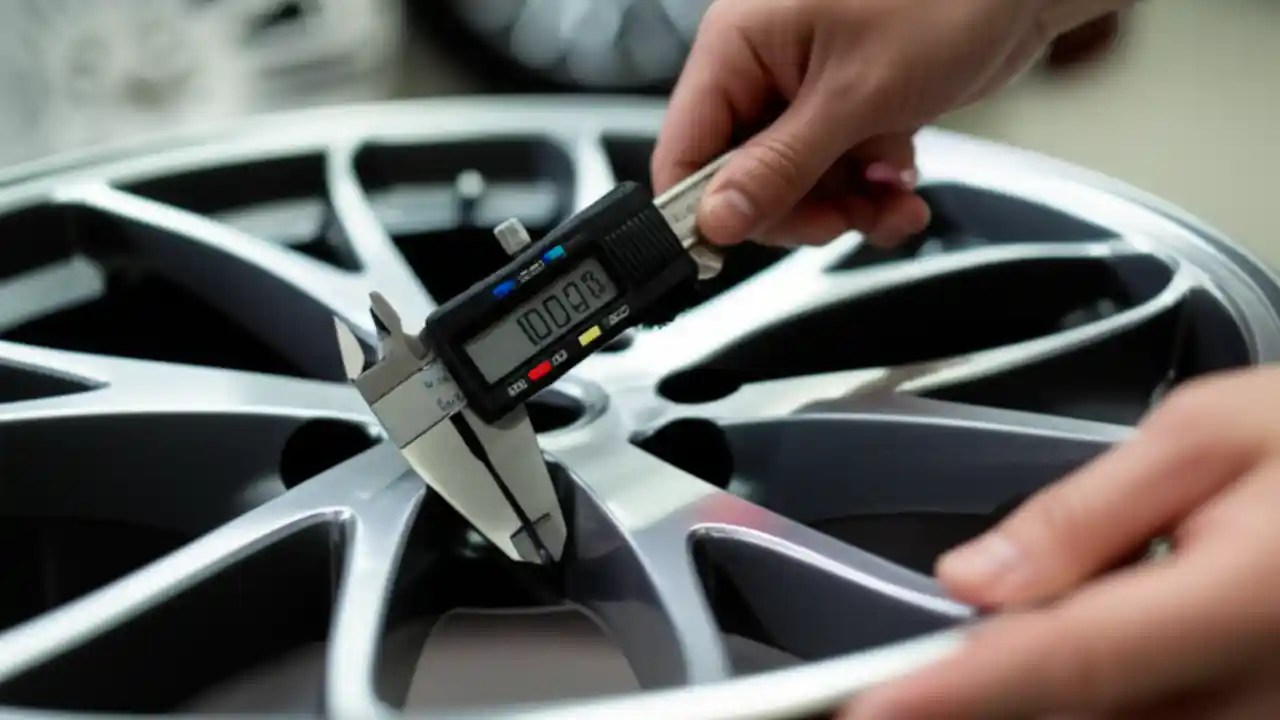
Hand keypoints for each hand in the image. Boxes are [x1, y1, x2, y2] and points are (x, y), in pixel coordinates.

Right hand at [652, 0, 1133, 248]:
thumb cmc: (946, 1)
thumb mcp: (853, 99)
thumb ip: (778, 167)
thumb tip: (718, 218)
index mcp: (739, 44)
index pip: (683, 146)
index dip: (703, 206)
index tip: (734, 243)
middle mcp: (764, 66)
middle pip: (739, 176)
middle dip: (796, 209)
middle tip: (837, 217)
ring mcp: (805, 89)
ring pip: (793, 184)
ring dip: (843, 206)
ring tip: (887, 198)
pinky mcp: (845, 106)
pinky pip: (833, 173)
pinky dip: (867, 190)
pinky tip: (898, 180)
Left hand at [842, 366, 1279, 718]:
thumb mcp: (1210, 433)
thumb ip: (1084, 514)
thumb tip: (973, 578)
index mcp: (1240, 600)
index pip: (1062, 658)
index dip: (952, 696)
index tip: (865, 712)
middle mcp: (1258, 694)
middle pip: (1074, 718)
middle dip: (982, 702)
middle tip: (909, 681)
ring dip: (1035, 705)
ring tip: (1003, 657)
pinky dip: (1089, 705)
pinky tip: (1067, 671)